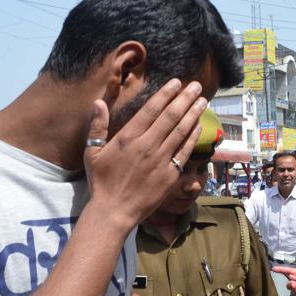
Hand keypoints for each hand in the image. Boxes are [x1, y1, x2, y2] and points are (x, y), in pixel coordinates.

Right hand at [84, 79, 205, 228]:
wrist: (114, 212)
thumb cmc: (101, 182)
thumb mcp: (92, 152)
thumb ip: (97, 126)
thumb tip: (98, 102)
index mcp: (128, 138)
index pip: (152, 109)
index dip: (166, 94)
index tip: (177, 83)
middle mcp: (147, 146)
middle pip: (171, 116)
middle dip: (185, 99)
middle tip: (196, 86)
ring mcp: (161, 161)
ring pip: (181, 132)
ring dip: (193, 114)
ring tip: (203, 101)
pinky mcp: (170, 175)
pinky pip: (184, 152)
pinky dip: (193, 137)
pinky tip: (199, 126)